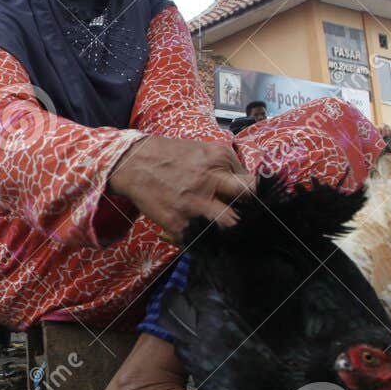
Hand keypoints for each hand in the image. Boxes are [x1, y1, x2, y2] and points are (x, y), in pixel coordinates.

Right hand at [107, 135, 254, 237]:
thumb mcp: (204, 150)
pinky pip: (200, 239)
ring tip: (223, 227)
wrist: (133, 163)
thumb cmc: (171, 155)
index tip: (255, 203)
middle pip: (246, 201)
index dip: (257, 196)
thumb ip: (227, 166)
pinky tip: (199, 231)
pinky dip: (202, 238)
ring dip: (229, 228)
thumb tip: (248, 186)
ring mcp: (194, 205)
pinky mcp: (178, 223)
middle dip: (251, 211)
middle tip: (247, 217)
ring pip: (228, 225)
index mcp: (219, 161)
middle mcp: (209, 182)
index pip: (253, 184)